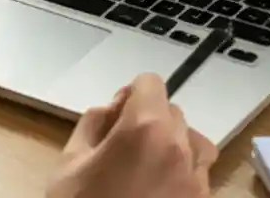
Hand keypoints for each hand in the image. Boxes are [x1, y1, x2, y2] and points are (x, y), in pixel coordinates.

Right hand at [46, 74, 218, 197]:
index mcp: (145, 129)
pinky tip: (158, 192)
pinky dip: (184, 174)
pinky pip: (201, 175)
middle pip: (172, 112)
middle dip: (148, 121)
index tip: (116, 118)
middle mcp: (179, 148)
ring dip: (173, 145)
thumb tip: (113, 109)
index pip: (150, 83)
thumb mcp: (68, 164)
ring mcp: (197, 179)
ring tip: (148, 169)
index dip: (130, 95)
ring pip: (193, 143)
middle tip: (121, 148)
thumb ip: (92, 123)